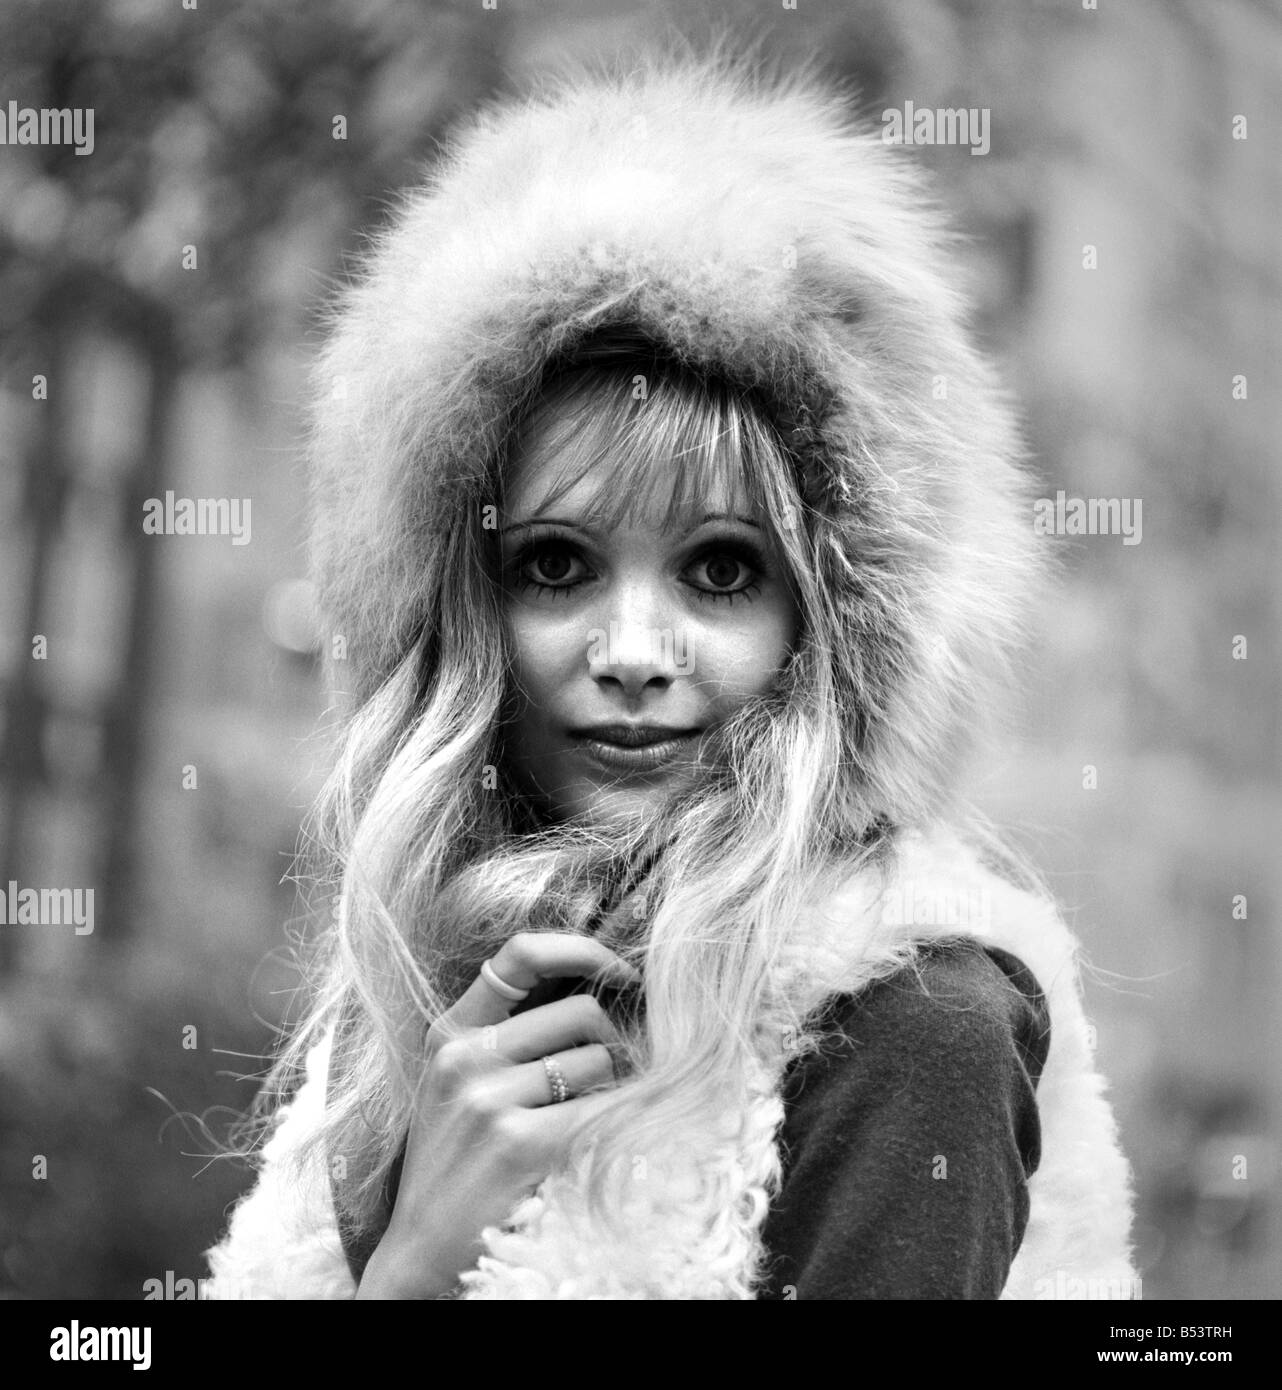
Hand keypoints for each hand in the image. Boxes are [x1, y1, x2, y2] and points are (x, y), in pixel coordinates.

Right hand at [355, 932, 639, 1298]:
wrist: (421, 1251)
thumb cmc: (457, 1161)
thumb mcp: (459, 1082)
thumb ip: (509, 1033)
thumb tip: (602, 988)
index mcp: (450, 1032)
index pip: (521, 954)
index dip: (584, 950)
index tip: (622, 970)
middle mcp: (465, 1057)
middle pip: (583, 1013)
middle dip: (609, 1044)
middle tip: (604, 1081)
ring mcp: (489, 1101)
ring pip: (600, 1061)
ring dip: (611, 1091)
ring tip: (587, 1122)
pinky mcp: (520, 1145)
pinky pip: (603, 1111)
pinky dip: (617, 1125)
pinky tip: (599, 1146)